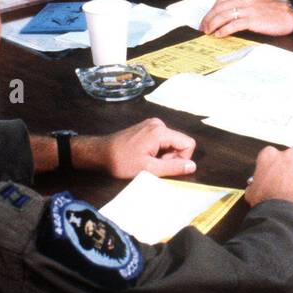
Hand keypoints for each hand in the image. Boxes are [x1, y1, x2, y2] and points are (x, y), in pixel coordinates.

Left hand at [82, 117, 196, 178]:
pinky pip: (163, 140)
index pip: (188, 143)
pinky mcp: (147, 128)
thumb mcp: (148, 169)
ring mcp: (152, 124)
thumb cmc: (122, 162)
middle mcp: (158, 124)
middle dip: (172, 157)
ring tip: (147, 161)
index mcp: (160, 131)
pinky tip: (144, 155)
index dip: (181, 159)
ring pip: (171, 142)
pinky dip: (158, 150)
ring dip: (164, 155)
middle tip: (153, 165)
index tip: (164, 166)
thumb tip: (193, 166)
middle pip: (180, 142)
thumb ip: (172, 167)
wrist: (100, 152)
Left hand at [200, 0, 292, 37]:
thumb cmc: (273, 11)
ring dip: (213, 25)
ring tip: (209, 32)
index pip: (220, 2)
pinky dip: (223, 30)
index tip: (205, 20)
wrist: (289, 14)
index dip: (210, 12)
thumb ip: (241, 5)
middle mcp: (244, 0)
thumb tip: (226, 16)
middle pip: (218, 8)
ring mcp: (248, 9)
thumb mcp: (254, 2)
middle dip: (208, 19)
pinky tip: (220, 34)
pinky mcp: (252, 19)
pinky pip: (233, 24)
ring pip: (223, 16)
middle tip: (203, 28)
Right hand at [244, 146, 292, 214]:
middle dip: (289, 169)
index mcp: (270, 154)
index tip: (274, 176)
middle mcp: (289, 154)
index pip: (271, 155)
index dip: (273, 167)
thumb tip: (255, 186)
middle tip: (288, 185)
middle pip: (290, 159)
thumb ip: (255, 183)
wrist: (283, 214)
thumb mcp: (251, 191)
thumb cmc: (265, 202)